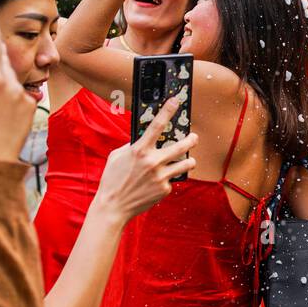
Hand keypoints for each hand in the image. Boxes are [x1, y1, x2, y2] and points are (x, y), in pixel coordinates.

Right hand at [91, 94, 197, 222]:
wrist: (113, 206)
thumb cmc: (113, 178)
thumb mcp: (117, 156)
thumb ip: (133, 146)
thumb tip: (145, 138)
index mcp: (139, 150)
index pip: (156, 126)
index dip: (168, 111)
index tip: (176, 100)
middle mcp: (152, 162)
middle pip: (181, 146)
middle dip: (191, 139)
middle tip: (194, 137)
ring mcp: (160, 177)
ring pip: (186, 164)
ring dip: (189, 160)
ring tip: (188, 160)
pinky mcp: (164, 189)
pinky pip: (173, 179)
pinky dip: (169, 178)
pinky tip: (159, 181)